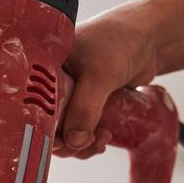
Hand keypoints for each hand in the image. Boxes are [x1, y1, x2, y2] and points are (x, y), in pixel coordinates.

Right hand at [52, 6, 158, 159]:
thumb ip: (85, 108)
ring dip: (82, 143)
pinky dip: (91, 139)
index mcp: (45, 68)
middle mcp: (53, 82)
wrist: (151, 38)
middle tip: (85, 143)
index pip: (32, 105)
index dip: (43, 128)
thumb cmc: (121, 42)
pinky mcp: (88, 104)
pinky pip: (82, 129)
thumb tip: (74, 142)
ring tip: (100, 139)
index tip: (61, 143)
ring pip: (66, 131)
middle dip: (67, 141)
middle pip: (48, 124)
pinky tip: (104, 137)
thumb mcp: (100, 75)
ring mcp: (71, 95)